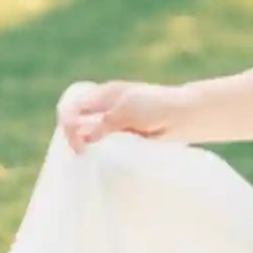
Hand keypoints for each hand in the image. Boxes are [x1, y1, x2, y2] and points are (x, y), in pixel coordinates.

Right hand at [56, 80, 184, 153]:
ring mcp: (113, 122)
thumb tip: (83, 137)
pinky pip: (101, 143)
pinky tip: (98, 157)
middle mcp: (105, 107)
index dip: (67, 122)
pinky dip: (96, 150)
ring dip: (83, 144)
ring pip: (86, 133)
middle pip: (75, 120)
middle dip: (72, 135)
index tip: (79, 142)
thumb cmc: (158, 106)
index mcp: (104, 94)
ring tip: (87, 156)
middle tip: (81, 152)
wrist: (185, 115)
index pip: (72, 105)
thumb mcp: (129, 110)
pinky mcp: (122, 136)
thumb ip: (106, 122)